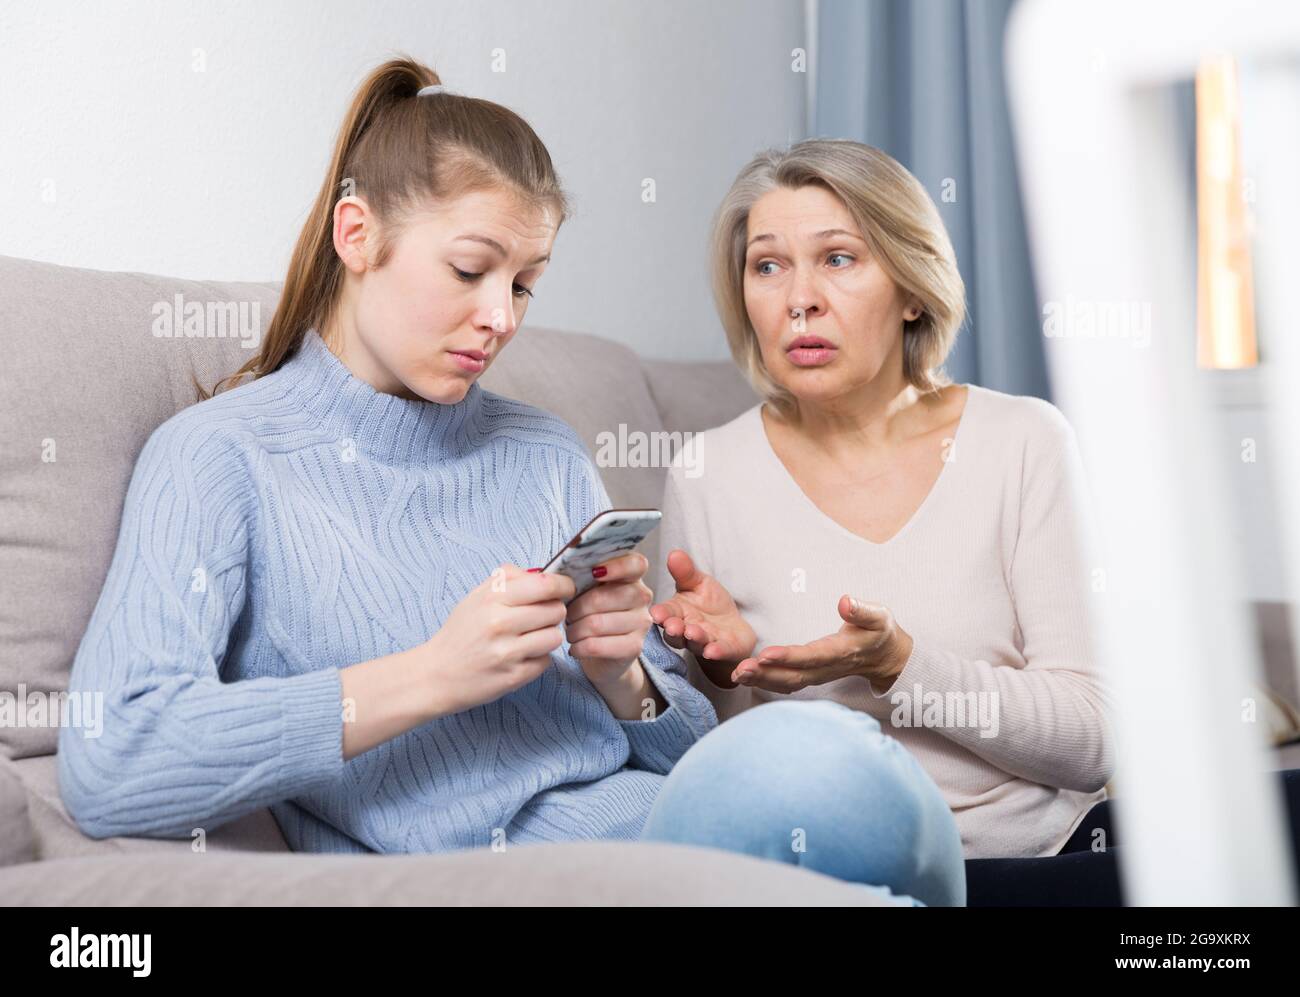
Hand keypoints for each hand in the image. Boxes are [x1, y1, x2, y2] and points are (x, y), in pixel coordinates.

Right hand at [416, 564, 574, 714]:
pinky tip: (520, 657)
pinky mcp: (514, 677)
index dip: (563, 585)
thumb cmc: (460, 633)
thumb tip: (543, 573)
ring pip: (555, 636)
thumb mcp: (476, 597)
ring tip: (528, 638)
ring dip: (547, 636)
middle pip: (556, 610)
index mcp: (492, 599)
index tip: (564, 589)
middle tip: (537, 618)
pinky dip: (538, 658)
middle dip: (552, 612)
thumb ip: (508, 579)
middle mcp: (500, 623)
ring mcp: (508, 652)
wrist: (436, 675)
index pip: (545, 585)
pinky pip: (546, 661)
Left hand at [564, 551, 654, 688]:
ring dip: (574, 631)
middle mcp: (642, 597)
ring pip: (596, 623)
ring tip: (571, 633)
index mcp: (632, 576)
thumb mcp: (587, 592)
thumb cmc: (591, 614)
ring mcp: (641, 622)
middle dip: (575, 609)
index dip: (617, 566)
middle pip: (602, 597)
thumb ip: (582, 578)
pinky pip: (597, 645)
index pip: (636, 564)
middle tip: (567, 616)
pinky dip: (579, 648)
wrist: (603, 654)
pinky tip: (576, 648)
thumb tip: (562, 576)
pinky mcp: (634, 647)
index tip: (594, 573)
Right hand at [649, 549, 755, 665]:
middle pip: (676, 633)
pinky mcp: (724, 650)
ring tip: (693, 633)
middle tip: (673, 626)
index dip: (661, 614)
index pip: (666, 613)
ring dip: (694, 638)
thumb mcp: (698, 582)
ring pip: (696, 642)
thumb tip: (674, 553)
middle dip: (674, 630)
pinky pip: (719, 652)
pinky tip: (713, 651)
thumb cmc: (709, 603)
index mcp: (677, 612)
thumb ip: (686, 572)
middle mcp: (686, 630)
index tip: (656, 614)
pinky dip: (716, 652)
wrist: (733, 625)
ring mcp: (704, 642)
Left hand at [731, 595, 912, 694]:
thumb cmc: (879, 632)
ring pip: (787, 683)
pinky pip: (786, 684)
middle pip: (794, 676)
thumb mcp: (879, 616)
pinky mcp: (810, 676)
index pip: (812, 656)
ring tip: (737, 674)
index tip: (766, 654)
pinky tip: (744, 677)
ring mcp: (818, 676)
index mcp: (841, 652)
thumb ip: (862, 610)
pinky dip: (765, 682)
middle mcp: (827, 668)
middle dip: (766, 674)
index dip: (789, 657)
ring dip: (761, 680)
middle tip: (740, 669)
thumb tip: (844, 601)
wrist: (885, 657)